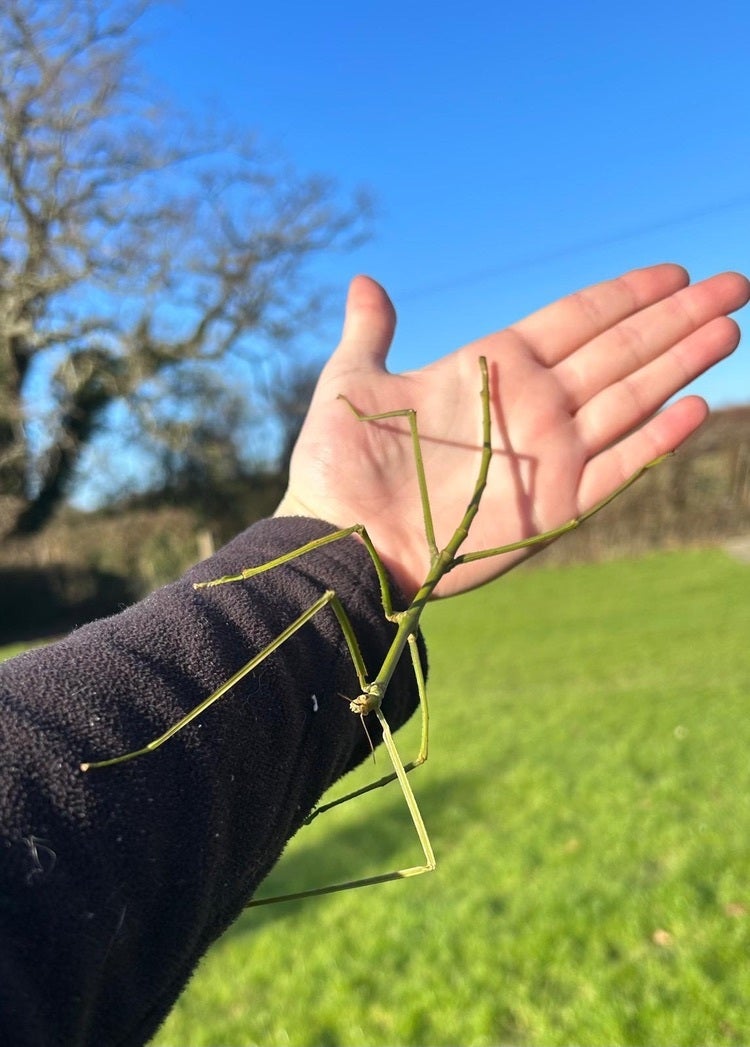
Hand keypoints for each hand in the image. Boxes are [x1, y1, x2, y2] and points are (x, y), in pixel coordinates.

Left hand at [276, 265, 748, 599]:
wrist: (340, 542)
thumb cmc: (339, 465)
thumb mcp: (351, 384)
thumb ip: (371, 332)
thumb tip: (365, 280)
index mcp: (492, 368)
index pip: (577, 319)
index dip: (627, 296)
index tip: (673, 273)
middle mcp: (531, 406)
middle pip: (619, 350)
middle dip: (676, 318)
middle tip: (734, 282)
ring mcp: (547, 456)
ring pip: (630, 399)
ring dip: (680, 364)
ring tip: (730, 327)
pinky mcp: (554, 507)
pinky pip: (617, 469)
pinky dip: (655, 442)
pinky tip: (697, 408)